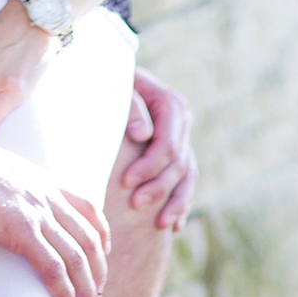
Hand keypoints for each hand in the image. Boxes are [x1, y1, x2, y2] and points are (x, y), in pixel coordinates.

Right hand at [0, 117, 107, 296]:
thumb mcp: (0, 172)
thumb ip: (13, 189)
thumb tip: (5, 205)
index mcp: (43, 181)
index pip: (88, 207)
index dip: (101, 234)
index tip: (102, 254)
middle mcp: (47, 197)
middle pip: (89, 239)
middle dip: (98, 272)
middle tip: (96, 296)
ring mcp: (36, 213)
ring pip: (76, 258)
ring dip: (86, 291)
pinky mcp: (20, 231)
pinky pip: (53, 269)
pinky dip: (64, 293)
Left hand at [116, 68, 196, 232]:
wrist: (110, 71)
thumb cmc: (109, 79)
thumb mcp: (117, 86)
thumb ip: (131, 107)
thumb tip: (143, 135)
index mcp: (170, 103)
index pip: (167, 145)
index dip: (149, 167)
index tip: (125, 182)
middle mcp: (182, 120)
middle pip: (178, 163)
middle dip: (159, 187)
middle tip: (135, 205)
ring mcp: (183, 135)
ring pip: (188, 175)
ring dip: (176, 202)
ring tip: (162, 224)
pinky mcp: (178, 149)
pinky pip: (186, 179)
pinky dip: (181, 201)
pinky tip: (174, 225)